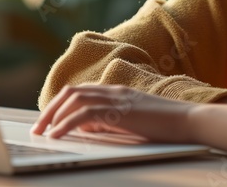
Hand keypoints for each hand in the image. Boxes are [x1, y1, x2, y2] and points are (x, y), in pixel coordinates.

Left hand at [32, 84, 226, 151]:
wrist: (189, 120)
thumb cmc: (165, 125)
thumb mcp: (133, 121)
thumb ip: (111, 121)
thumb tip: (89, 128)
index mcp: (116, 92)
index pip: (81, 91)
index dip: (60, 104)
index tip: (48, 120)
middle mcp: (114, 91)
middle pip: (72, 92)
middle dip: (51, 109)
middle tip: (38, 127)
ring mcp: (117, 98)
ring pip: (75, 100)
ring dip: (54, 116)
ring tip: (43, 132)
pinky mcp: (120, 110)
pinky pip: (85, 114)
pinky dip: (66, 124)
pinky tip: (57, 135)